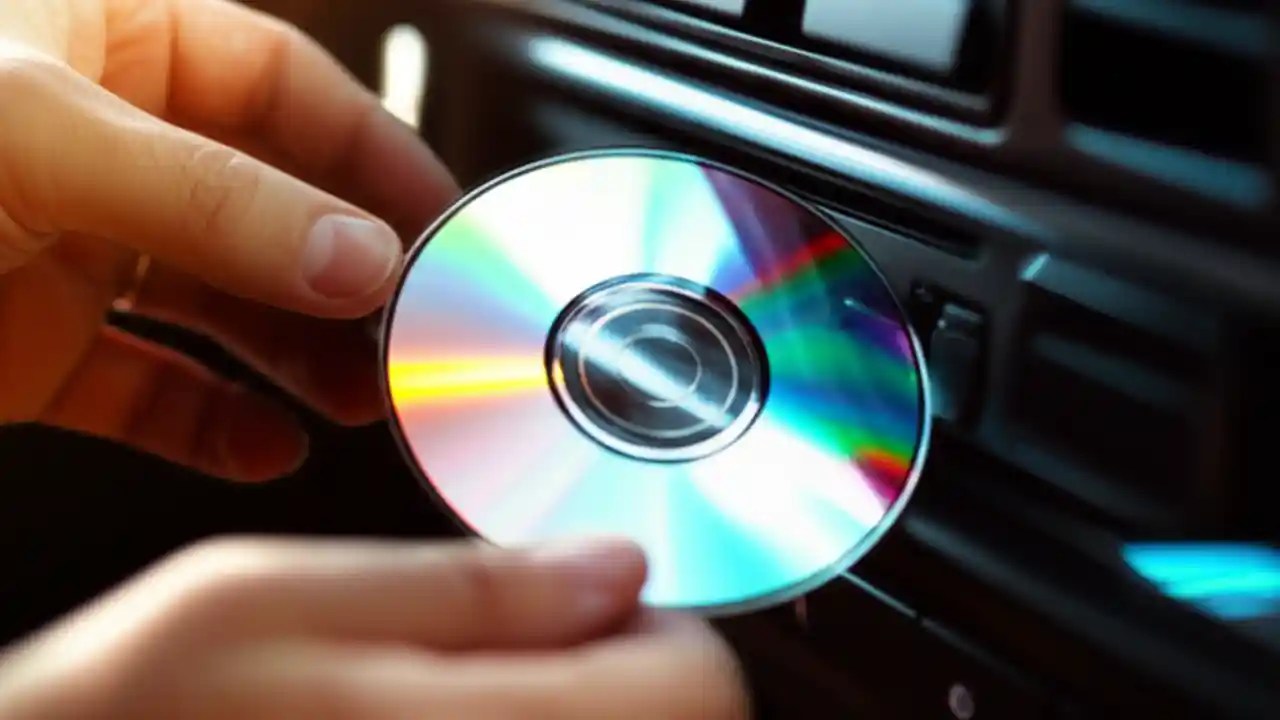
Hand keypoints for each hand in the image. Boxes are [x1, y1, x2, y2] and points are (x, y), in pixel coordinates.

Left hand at [0, 0, 457, 480]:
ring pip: (223, 309)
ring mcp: (70, 252)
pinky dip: (211, 427)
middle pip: (270, 210)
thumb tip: (353, 254)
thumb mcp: (37, 136)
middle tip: (410, 331)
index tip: (439, 220)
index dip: (370, 150)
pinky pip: (150, 392)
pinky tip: (265, 445)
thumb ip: (209, 199)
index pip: (280, 83)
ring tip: (362, 400)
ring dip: (301, 361)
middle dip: (346, 278)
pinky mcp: (37, 351)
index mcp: (103, 41)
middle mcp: (101, 149)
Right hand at [0, 537, 749, 718]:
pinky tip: (444, 716)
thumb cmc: (136, 713)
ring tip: (464, 687)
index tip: (583, 594)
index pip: (695, 680)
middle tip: (515, 640)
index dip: (652, 616)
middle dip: (615, 665)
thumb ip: (462, 582)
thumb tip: (611, 559)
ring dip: (577, 700)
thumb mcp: (271, 596)